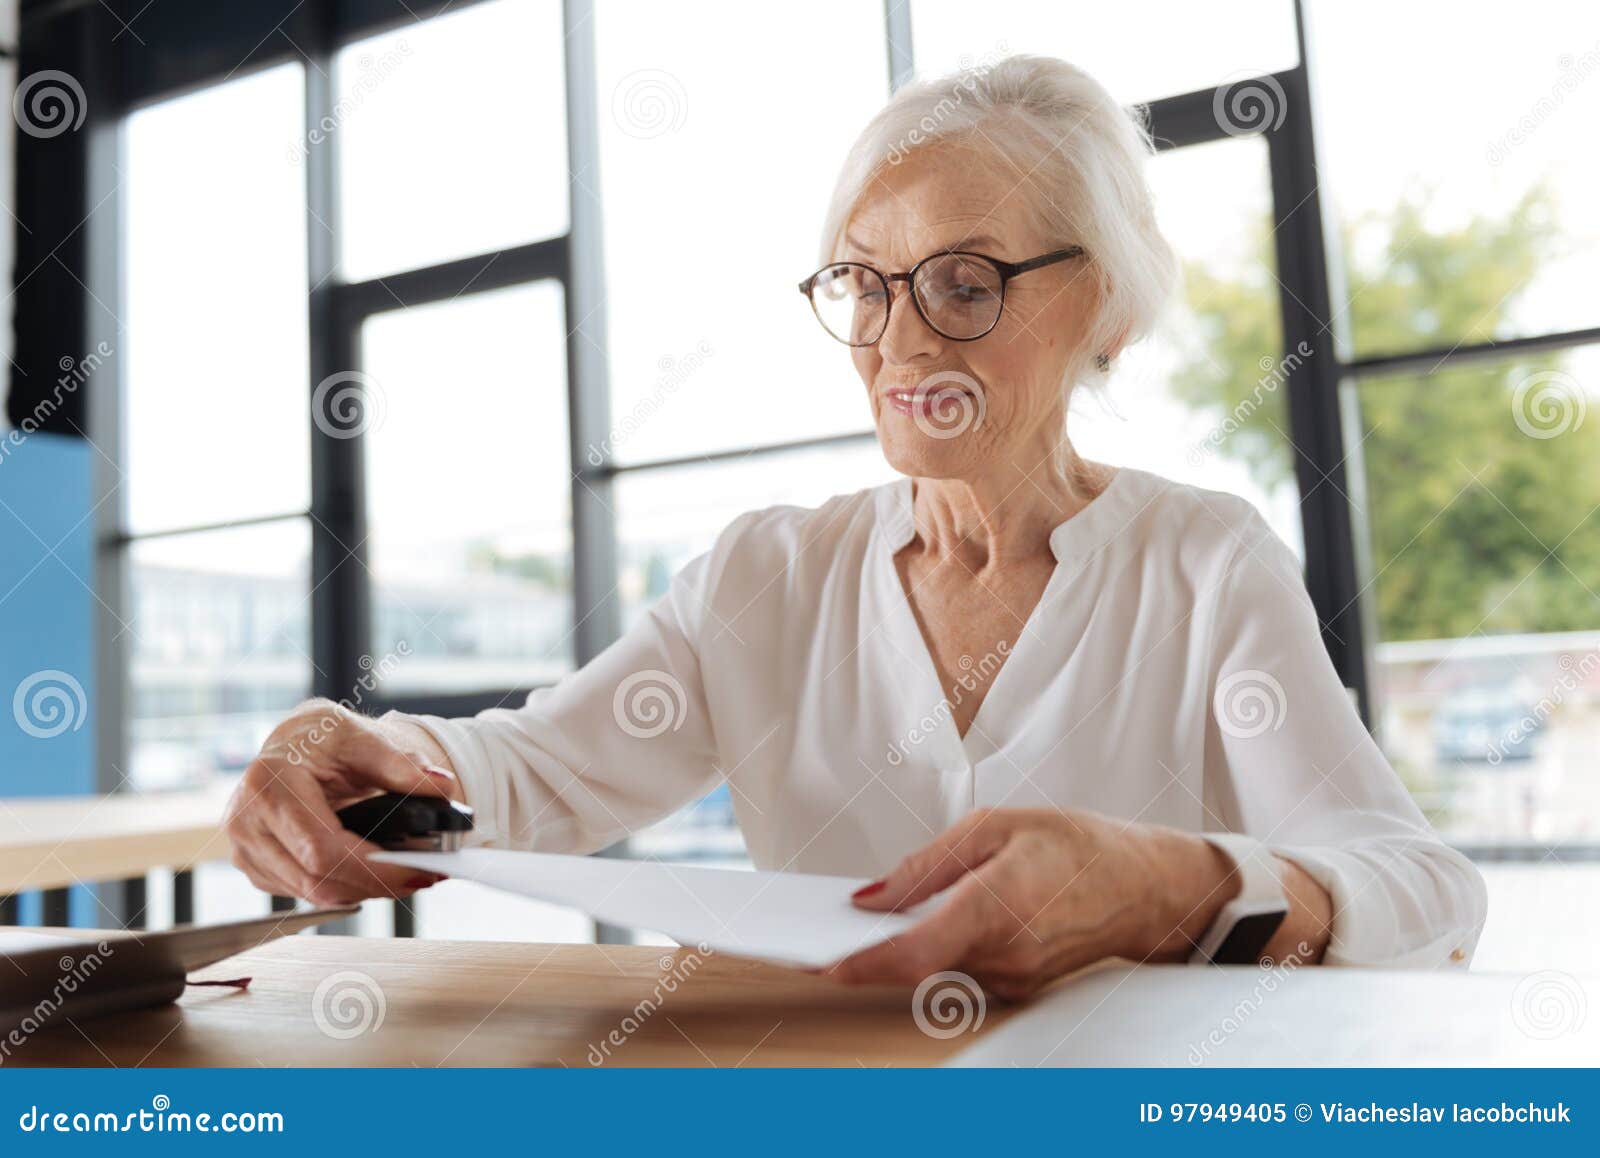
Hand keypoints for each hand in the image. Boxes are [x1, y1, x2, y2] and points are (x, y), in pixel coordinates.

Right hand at [222, 700, 460, 904]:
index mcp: (269, 784)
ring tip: (403, 871)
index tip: (418, 871)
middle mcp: (247, 821)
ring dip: (364, 890)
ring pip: (312, 893)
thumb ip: (403, 765)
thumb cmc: (323, 738)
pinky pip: (303, 891)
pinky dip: (343, 887)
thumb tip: (441, 787)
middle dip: (377, 885)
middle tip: (422, 875)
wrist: (294, 742)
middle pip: (317, 880)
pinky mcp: (253, 866)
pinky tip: (370, 871)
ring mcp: (244, 849)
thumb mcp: (363, 739)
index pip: (322, 850)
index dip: (373, 870)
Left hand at [826, 807, 1238, 999]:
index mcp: (997, 906)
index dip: (861, 963)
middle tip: (820, 929)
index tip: (820, 961)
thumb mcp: (993, 825)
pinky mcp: (1016, 987)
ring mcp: (1013, 978)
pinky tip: (924, 922)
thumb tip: (870, 897)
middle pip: (914, 964)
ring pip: (934, 967)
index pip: (914, 953)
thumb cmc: (1076, 845)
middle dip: (867, 948)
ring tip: (871, 917)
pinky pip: (959, 969)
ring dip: (902, 944)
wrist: (1143, 886)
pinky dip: (935, 948)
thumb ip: (925, 865)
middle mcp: (1005, 954)